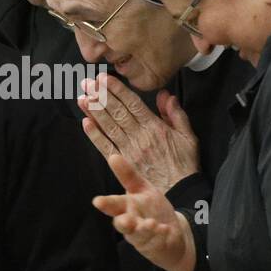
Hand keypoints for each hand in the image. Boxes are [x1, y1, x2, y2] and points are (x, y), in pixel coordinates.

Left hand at [79, 75, 199, 191]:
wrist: (179, 191)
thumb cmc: (184, 164)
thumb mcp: (188, 136)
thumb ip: (176, 114)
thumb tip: (165, 95)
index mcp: (155, 127)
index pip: (132, 104)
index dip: (117, 90)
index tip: (104, 79)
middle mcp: (140, 136)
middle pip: (117, 112)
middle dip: (101, 96)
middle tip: (87, 84)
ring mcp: (129, 150)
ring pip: (109, 127)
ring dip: (94, 112)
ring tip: (83, 98)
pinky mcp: (123, 164)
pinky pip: (106, 147)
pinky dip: (95, 135)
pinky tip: (85, 123)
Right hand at [92, 153, 195, 270]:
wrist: (170, 234)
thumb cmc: (150, 210)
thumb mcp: (142, 189)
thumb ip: (128, 175)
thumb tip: (112, 156)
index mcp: (126, 208)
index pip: (113, 205)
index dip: (106, 204)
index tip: (97, 201)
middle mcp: (131, 224)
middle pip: (123, 224)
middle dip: (123, 223)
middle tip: (125, 221)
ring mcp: (143, 237)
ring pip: (140, 235)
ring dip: (145, 229)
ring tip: (152, 224)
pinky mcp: (156, 245)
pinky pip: (158, 241)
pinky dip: (161, 235)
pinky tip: (165, 229)